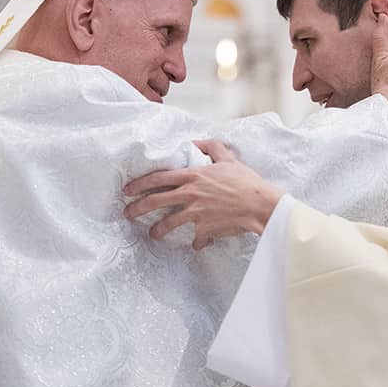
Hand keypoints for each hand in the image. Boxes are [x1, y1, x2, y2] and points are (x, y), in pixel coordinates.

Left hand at [123, 140, 283, 248]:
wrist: (259, 204)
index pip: (159, 178)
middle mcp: (190, 194)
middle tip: (127, 213)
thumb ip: (211, 147)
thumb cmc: (246, 181)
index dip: (140, 183)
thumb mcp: (229, 158)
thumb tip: (197, 141)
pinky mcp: (205, 229)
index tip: (127, 189)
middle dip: (137, 208)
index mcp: (193, 176)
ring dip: (158, 230)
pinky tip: (197, 245)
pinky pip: (197, 238)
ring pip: (169, 223)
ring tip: (153, 234)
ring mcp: (196, 213)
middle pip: (155, 201)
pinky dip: (197, 242)